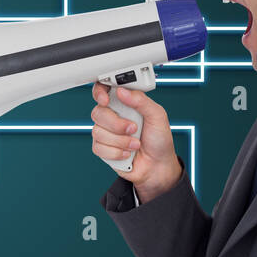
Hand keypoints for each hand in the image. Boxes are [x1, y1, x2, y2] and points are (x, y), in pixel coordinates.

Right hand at [91, 81, 181, 201]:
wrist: (158, 166)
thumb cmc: (159, 140)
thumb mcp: (157, 116)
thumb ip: (141, 100)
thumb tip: (122, 91)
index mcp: (124, 104)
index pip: (103, 90)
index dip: (100, 92)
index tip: (105, 100)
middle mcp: (112, 116)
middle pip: (98, 112)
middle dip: (116, 124)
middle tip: (134, 128)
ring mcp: (106, 133)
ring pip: (97, 132)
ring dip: (120, 141)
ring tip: (135, 144)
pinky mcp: (102, 149)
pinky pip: (98, 148)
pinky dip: (116, 153)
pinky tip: (127, 153)